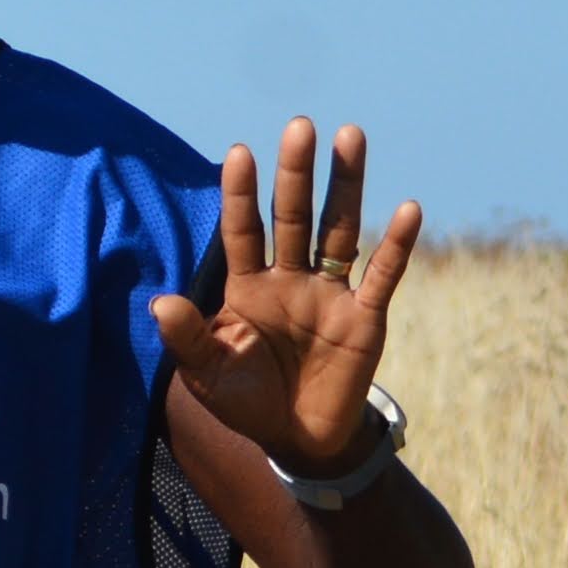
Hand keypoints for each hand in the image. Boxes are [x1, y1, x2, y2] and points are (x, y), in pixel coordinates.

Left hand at [150, 119, 421, 469]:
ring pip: (338, 230)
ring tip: (350, 136)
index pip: (242, 231)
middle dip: (295, 175)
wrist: (297, 440)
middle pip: (293, 217)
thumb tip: (159, 303)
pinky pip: (383, 275)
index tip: (238, 153)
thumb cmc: (246, 402)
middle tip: (299, 127)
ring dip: (345, 186)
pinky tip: (407, 209)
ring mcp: (330, 294)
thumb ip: (187, 339)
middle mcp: (290, 279)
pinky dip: (396, 245)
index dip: (240, 195)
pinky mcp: (365, 317)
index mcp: (248, 288)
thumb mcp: (207, 376)